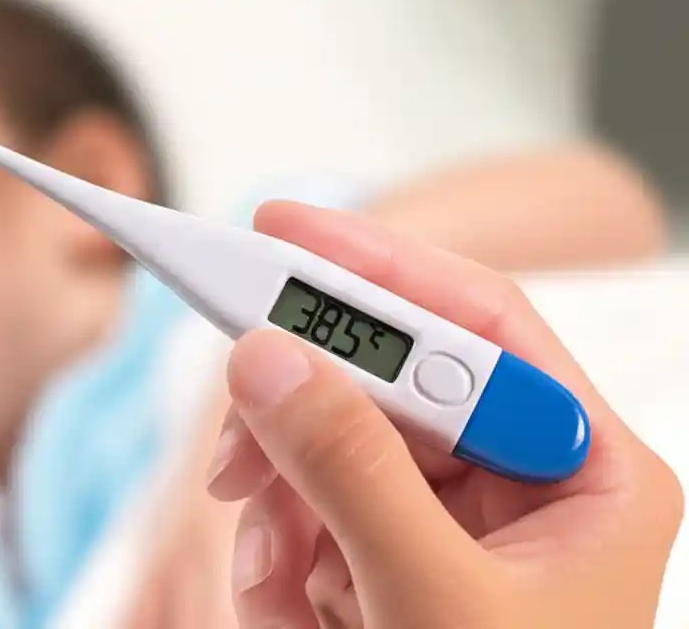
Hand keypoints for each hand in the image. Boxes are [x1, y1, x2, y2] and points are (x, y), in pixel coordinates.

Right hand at [207, 201, 683, 627]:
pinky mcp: (392, 564)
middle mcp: (519, 485)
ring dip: (282, 512)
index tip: (281, 229)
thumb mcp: (429, 605)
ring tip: (286, 596)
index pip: (477, 326)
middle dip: (301, 428)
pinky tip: (294, 615)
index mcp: (582, 474)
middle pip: (387, 386)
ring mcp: (452, 527)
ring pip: (331, 452)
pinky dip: (279, 560)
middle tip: (236, 452)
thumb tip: (267, 356)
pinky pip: (311, 517)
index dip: (377, 267)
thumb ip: (349, 471)